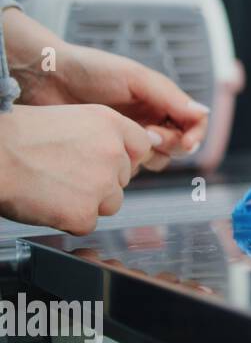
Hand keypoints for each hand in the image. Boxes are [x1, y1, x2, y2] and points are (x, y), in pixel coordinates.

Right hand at [0, 104, 154, 234]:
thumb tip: (114, 156)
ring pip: (110, 203)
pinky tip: (47, 203)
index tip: (107, 163)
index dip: (123, 157)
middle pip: (122, 178)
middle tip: (65, 176)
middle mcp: (112, 152)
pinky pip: (87, 224)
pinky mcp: (84, 213)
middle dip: (100, 182)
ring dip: (88, 202)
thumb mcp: (69, 119)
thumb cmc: (17, 136)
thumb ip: (99, 136)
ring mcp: (101, 184)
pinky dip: (69, 220)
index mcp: (109, 123)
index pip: (141, 146)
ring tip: (55, 189)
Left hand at [3, 8, 208, 171]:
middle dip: (171, 143)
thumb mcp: (136, 78)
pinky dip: (131, 162)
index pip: (194, 122)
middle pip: (179, 143)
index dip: (195, 135)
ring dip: (152, 154)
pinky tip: (115, 149)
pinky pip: (132, 165)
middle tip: (149, 134)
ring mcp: (131, 135)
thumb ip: (170, 96)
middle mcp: (151, 118)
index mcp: (161, 99)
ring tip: (130, 140)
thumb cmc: (90, 70)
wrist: (48, 79)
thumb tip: (202, 112)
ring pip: (159, 158)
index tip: (186, 143)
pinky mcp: (112, 148)